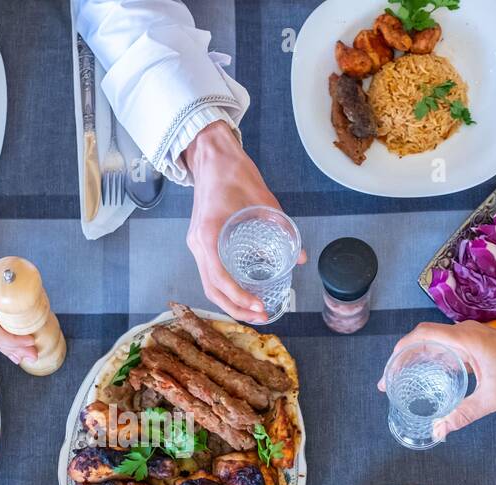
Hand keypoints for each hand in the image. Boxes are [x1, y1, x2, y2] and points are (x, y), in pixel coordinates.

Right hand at [182, 121, 303, 322]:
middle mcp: (198, 243)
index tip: (259, 307)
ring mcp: (197, 244)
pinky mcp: (201, 243)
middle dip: (236, 308)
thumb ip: (282, 228)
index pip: (219, 277)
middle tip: (261, 317)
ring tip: (254, 312)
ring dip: (230, 303)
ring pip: (208, 285)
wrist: (211, 155)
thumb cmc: (233, 172)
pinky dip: (225, 289)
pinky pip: (209, 274)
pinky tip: (243, 295)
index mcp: (208, 233)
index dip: (239, 297)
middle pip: (211, 289)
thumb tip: (299, 256)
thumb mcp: (264, 199)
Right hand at [379, 322, 495, 438]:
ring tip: (403, 379)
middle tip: (391, 381)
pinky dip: (431, 358)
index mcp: (465, 339)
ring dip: (416, 357)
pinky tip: (426, 376)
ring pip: (433, 342)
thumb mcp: (491, 398)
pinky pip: (445, 346)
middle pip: (423, 338)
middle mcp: (464, 332)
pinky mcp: (474, 342)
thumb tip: (438, 431)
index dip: (402, 349)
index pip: (423, 334)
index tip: (390, 369)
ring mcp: (469, 335)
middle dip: (403, 357)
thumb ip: (462, 414)